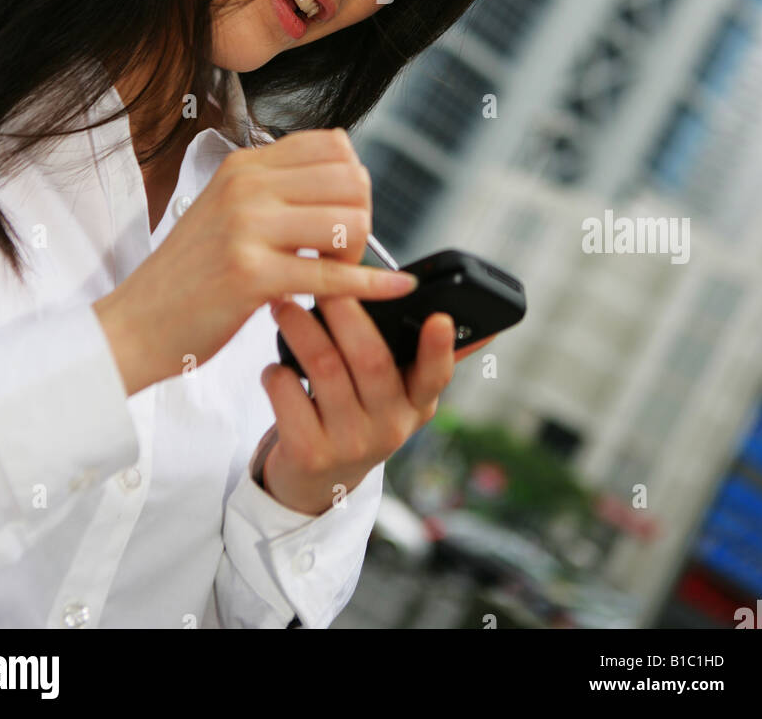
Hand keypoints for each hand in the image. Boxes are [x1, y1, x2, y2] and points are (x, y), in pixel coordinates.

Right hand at [93, 128, 417, 396]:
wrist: (136, 324)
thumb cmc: (190, 275)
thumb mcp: (228, 211)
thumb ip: (277, 190)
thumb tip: (346, 177)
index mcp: (244, 165)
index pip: (334, 145)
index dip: (355, 181)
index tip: (342, 214)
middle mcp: (246, 186)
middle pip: (351, 179)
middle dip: (363, 217)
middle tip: (343, 252)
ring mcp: (246, 227)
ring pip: (348, 221)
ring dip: (357, 254)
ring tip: (333, 275)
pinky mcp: (250, 274)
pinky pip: (332, 275)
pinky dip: (371, 286)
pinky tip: (392, 289)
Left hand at [260, 295, 497, 514]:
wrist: (317, 482)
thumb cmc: (359, 415)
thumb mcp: (400, 395)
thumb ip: (427, 359)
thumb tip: (487, 328)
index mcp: (417, 402)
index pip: (435, 375)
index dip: (438, 348)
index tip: (439, 319)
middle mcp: (391, 426)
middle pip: (370, 358)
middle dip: (345, 311)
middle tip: (322, 279)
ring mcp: (351, 443)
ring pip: (325, 368)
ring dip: (301, 330)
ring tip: (283, 306)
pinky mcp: (311, 454)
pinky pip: (289, 396)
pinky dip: (276, 373)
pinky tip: (274, 368)